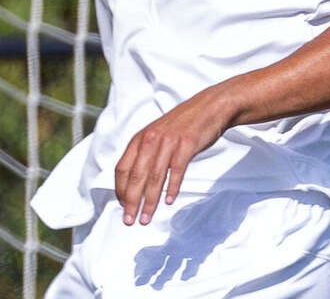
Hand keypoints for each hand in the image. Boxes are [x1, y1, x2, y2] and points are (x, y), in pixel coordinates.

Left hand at [114, 87, 233, 225]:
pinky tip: (169, 202)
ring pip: (154, 176)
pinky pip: (176, 170)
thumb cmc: (181, 127)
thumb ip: (145, 155)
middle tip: (129, 220)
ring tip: (146, 218)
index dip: (120, 189)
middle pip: (136, 176)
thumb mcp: (156, 136)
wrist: (208, 108)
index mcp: (139, 139)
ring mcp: (168, 142)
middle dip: (131, 201)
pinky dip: (171, 187)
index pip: (122, 168)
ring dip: (149, 201)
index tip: (122, 206)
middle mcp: (149, 140)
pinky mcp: (186, 145)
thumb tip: (135, 181)